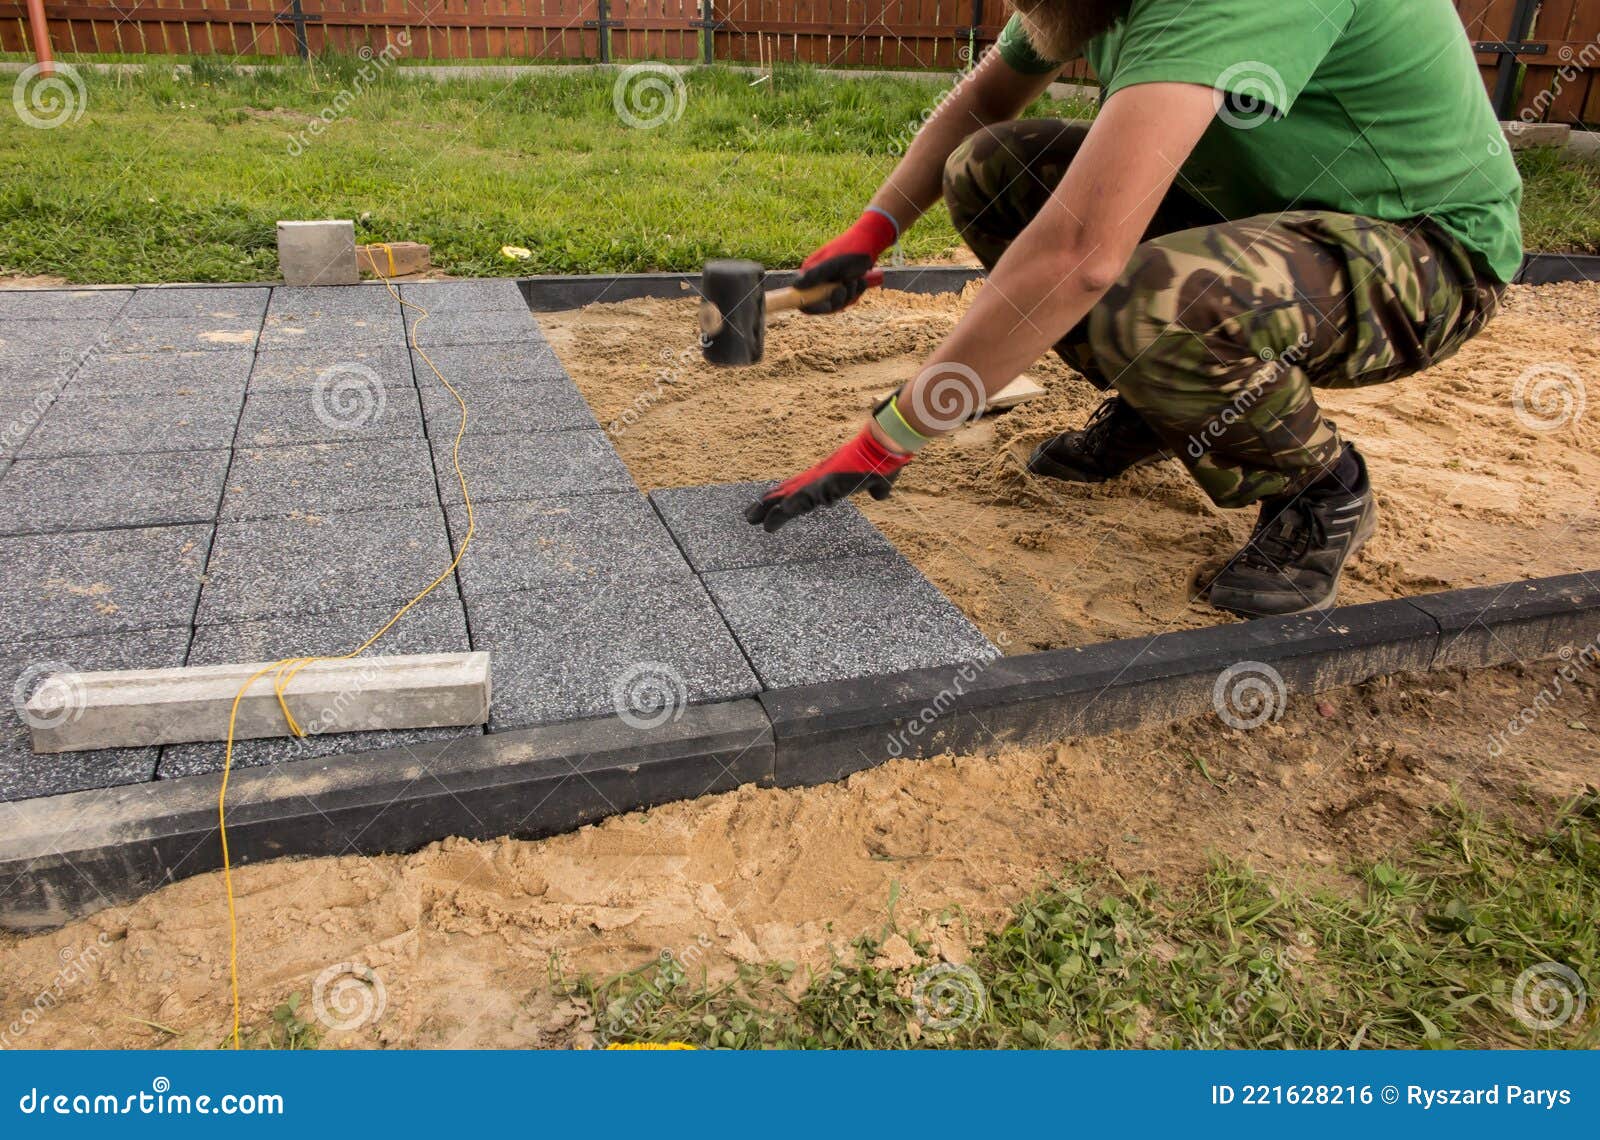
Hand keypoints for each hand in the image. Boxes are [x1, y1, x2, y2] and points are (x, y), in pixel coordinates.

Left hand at [745, 424, 911, 531]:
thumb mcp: (881, 480)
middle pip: (787, 492)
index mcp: (830, 478)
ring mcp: (820, 481)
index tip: (771, 507)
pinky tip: (772, 517)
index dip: (785, 499)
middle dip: (768, 505)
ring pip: (787, 497)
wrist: (886, 444)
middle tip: (749, 516)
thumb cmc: (885, 458)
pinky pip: (801, 500)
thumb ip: (878, 489)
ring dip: (768, 509)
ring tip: (750, 518)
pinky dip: (786, 508)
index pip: (802, 490)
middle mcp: (820, 478)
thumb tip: (880, 495)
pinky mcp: (825, 485)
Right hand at [794, 208, 897, 313]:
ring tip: (857, 279)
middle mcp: (818, 281)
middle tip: (846, 288)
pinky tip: (861, 280)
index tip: (827, 305)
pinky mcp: (843, 286)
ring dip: (850, 294)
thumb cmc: (850, 249)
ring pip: (838, 303)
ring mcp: (831, 284)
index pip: (802, 298)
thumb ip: (814, 275)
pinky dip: (857, 292)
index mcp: (809, 274)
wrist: (870, 241)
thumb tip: (795, 286)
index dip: (813, 306)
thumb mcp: (832, 263)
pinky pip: (848, 299)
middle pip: (822, 306)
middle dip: (837, 300)